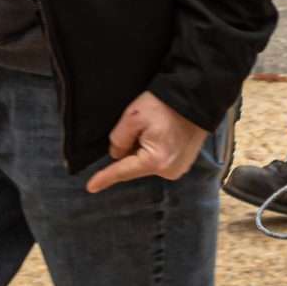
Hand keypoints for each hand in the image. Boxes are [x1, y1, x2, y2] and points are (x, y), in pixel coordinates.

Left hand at [86, 92, 208, 192]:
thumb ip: (119, 138)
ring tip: (152, 128)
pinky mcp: (184, 163)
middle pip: (136, 166)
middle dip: (130, 152)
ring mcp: (179, 169)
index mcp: (155, 161)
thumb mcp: (134, 116)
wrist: (195, 98)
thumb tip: (117, 154)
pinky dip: (154, 150)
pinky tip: (159, 134)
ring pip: (147, 163)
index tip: (90, 187)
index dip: (105, 177)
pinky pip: (159, 161)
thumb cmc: (164, 105)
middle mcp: (168, 171)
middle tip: (138, 128)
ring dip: (143, 150)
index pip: (123, 171)